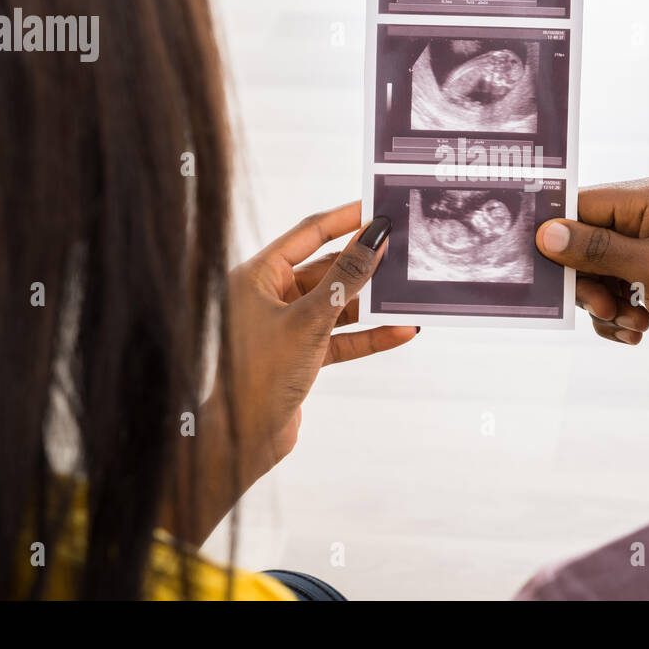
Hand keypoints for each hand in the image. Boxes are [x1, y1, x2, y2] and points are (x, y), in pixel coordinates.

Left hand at [166, 201, 416, 544]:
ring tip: (407, 292)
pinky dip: (368, 335)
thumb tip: (375, 239)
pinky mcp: (300, 355)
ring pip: (336, 304)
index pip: (308, 234)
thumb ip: (346, 279)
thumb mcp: (310, 320)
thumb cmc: (259, 376)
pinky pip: (340, 337)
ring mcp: (285, 326)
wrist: (242, 440)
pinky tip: (400, 331)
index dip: (344, 219)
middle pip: (326, 269)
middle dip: (364, 264)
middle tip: (401, 249)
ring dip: (370, 303)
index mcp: (258, 276)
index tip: (377, 208)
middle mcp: (269, 296)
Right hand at [535, 176, 648, 405]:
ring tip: (632, 323)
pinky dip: (622, 312)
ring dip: (607, 303)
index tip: (553, 274)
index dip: (562, 240)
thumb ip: (596, 249)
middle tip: (603, 308)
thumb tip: (547, 233)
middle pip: (588, 242)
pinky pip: (622, 288)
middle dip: (590, 281)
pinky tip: (639, 330)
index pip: (583, 205)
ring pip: (602, 271)